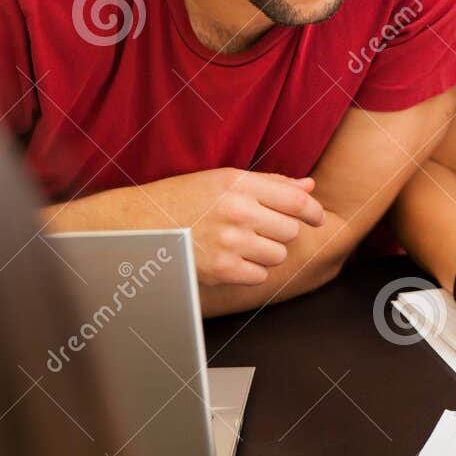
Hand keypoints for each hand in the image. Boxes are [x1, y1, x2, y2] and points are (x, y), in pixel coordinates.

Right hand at [140, 168, 324, 286]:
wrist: (138, 225)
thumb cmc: (184, 199)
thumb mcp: (223, 180)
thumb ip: (270, 184)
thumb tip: (309, 187)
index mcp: (239, 184)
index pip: (296, 201)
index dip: (314, 212)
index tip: (317, 218)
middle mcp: (237, 212)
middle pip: (290, 231)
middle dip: (281, 232)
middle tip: (260, 229)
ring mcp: (229, 242)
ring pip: (277, 255)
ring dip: (267, 253)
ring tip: (242, 243)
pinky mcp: (220, 270)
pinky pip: (259, 276)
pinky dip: (251, 271)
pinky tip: (233, 260)